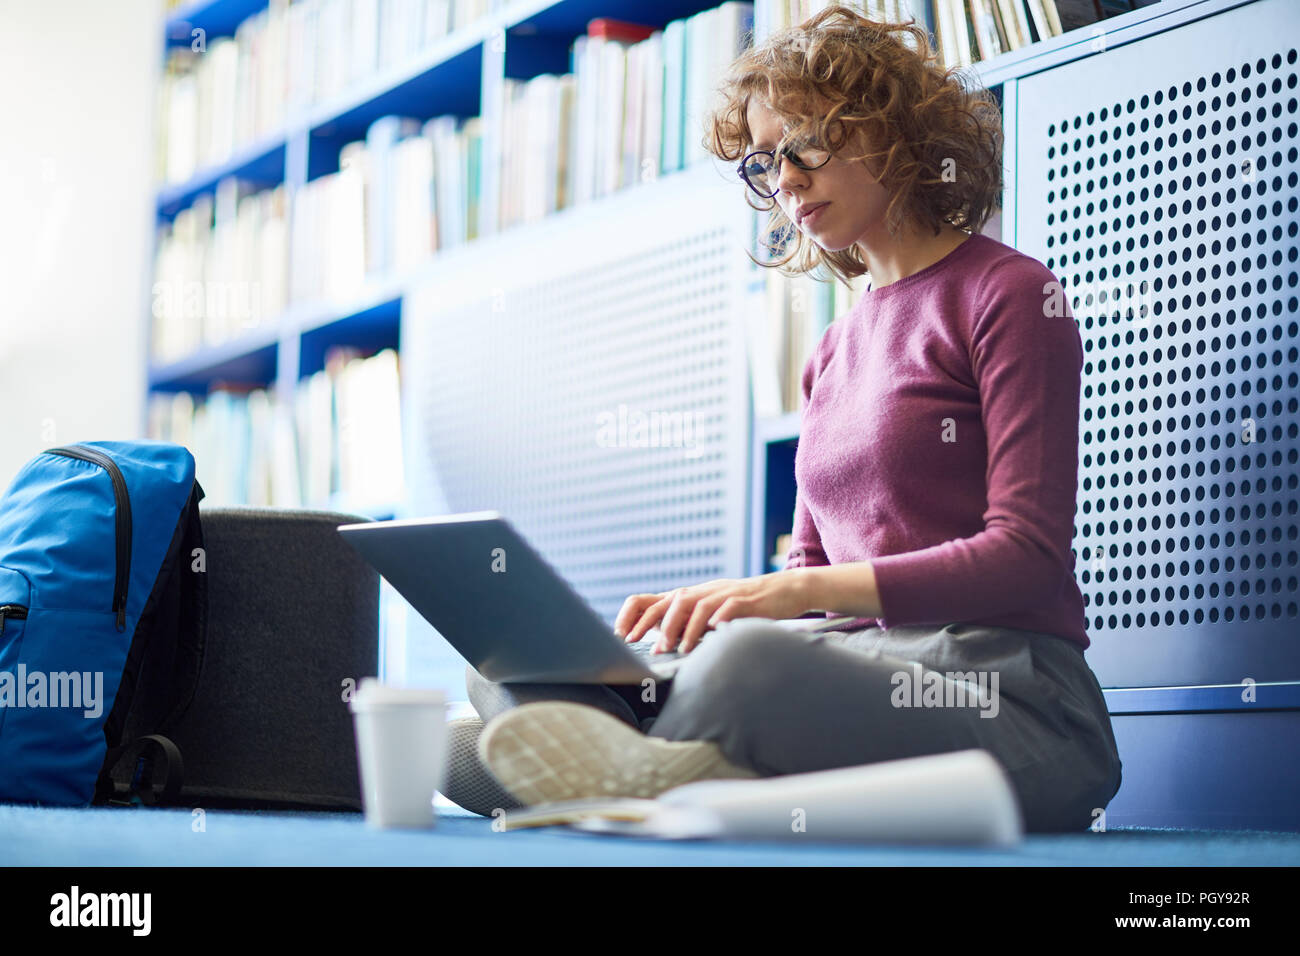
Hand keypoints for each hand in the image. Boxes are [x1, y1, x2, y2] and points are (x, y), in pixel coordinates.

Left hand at [614, 570, 814, 654]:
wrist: (784, 590)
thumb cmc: (744, 606)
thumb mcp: (713, 611)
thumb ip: (690, 623)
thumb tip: (662, 643)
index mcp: (693, 595)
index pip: (657, 601)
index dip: (637, 616)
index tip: (624, 637)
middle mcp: (705, 592)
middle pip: (673, 601)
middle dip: (656, 624)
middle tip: (651, 648)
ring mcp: (724, 594)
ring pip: (697, 605)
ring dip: (684, 628)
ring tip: (677, 649)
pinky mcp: (745, 601)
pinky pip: (727, 608)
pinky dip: (718, 621)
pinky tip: (713, 635)